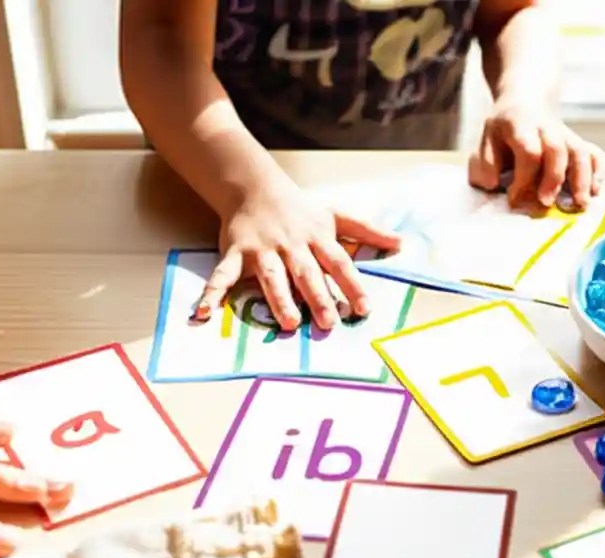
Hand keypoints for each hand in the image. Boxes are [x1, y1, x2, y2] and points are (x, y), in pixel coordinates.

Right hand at [194, 170, 401, 330]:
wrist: (255, 186)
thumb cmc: (300, 209)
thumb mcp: (337, 215)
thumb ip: (367, 231)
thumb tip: (401, 244)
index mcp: (317, 238)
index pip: (339, 264)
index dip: (352, 286)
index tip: (364, 309)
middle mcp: (291, 245)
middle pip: (307, 273)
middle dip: (318, 297)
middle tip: (329, 323)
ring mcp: (263, 250)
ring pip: (272, 276)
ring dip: (279, 299)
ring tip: (289, 323)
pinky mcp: (236, 253)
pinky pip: (223, 274)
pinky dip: (212, 293)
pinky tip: (204, 314)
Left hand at [468, 96, 604, 210]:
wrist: (524, 102)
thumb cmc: (504, 129)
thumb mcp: (486, 140)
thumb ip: (487, 163)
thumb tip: (494, 185)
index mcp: (520, 125)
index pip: (528, 150)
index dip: (524, 177)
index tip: (514, 198)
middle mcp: (547, 128)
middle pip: (557, 150)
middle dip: (553, 179)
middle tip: (546, 204)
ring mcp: (566, 134)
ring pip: (580, 152)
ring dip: (582, 180)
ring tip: (580, 204)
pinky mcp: (578, 142)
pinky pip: (594, 154)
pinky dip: (598, 173)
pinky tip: (595, 192)